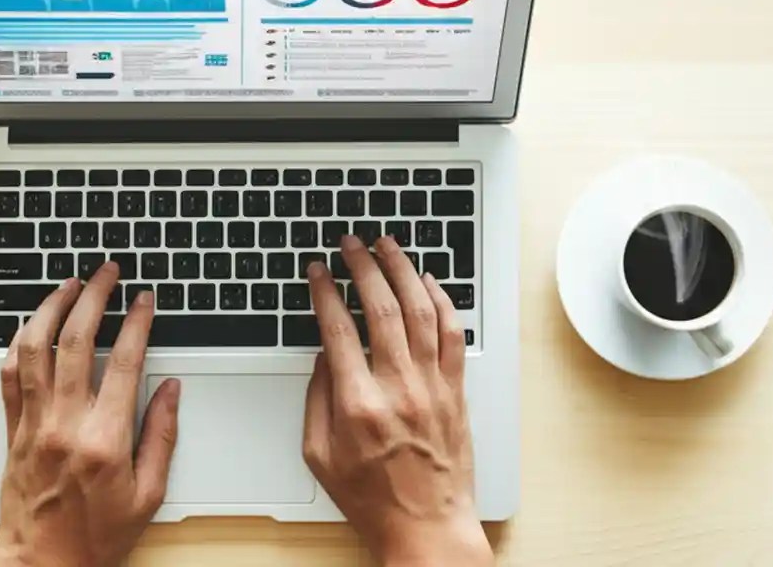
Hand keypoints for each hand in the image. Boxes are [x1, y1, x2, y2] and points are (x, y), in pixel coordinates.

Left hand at [0, 263, 180, 566]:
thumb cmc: (97, 537)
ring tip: (68, 285)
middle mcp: (65, 424)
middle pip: (77, 342)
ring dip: (51, 308)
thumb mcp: (149, 493)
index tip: (145, 300)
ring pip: (35, 349)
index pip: (125, 362)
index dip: (137, 322)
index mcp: (105, 439)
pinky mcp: (12, 430)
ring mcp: (34, 424)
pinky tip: (32, 326)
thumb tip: (170, 389)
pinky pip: (10, 375)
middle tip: (106, 272)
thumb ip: (162, 436)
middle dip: (94, 297)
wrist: (43, 564)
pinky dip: (19, 343)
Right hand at [302, 236, 491, 566]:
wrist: (427, 529)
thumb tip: (324, 353)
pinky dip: (442, 301)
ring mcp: (432, 388)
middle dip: (362, 267)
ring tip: (388, 246)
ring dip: (403, 271)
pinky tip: (429, 282)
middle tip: (349, 244)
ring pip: (421, 311)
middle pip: (382, 308)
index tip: (318, 272)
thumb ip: (316, 397)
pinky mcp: (456, 392)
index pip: (338, 328)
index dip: (324, 292)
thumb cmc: (371, 499)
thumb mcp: (319, 454)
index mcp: (358, 404)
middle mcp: (399, 389)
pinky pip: (453, 334)